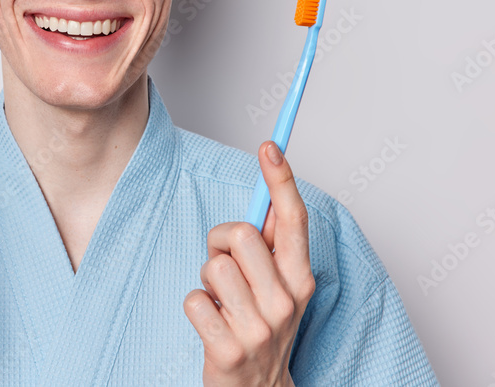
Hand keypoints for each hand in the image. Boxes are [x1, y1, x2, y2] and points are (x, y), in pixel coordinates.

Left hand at [183, 141, 315, 385]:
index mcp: (300, 279)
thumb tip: (267, 192)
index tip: (269, 146)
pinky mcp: (229, 349)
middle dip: (220, 242)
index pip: (293, 220)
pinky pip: (193, 300)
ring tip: (220, 302)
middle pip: (239, 233)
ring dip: (207, 280)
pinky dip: (194, 307)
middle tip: (224, 267)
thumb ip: (272, 247)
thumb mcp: (277, 286)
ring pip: (213, 266)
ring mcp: (259, 327)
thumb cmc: (261, 326)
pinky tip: (210, 325)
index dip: (281, 179)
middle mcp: (285, 301)